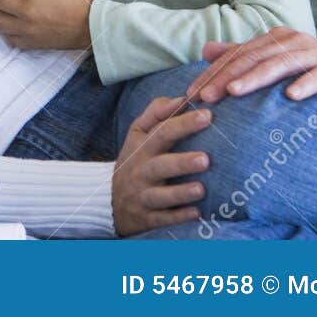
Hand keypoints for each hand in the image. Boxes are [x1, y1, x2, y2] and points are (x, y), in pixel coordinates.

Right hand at [111, 94, 211, 236]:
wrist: (110, 200)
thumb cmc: (134, 161)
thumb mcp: (137, 134)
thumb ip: (157, 113)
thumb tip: (182, 97)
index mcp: (142, 147)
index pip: (162, 132)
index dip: (184, 123)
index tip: (207, 115)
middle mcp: (141, 171)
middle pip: (160, 165)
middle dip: (182, 162)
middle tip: (206, 159)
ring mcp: (143, 196)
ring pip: (160, 196)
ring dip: (180, 193)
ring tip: (201, 189)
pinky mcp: (147, 218)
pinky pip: (162, 219)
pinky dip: (178, 217)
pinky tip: (196, 214)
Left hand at [189, 27, 316, 112]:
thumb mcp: (277, 68)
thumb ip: (243, 57)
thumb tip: (205, 50)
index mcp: (274, 40)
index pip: (236, 56)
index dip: (212, 73)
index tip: (190, 94)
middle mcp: (292, 41)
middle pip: (252, 58)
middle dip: (226, 77)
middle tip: (205, 96)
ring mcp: (316, 53)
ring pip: (280, 64)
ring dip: (256, 77)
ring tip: (235, 92)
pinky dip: (305, 83)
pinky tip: (291, 95)